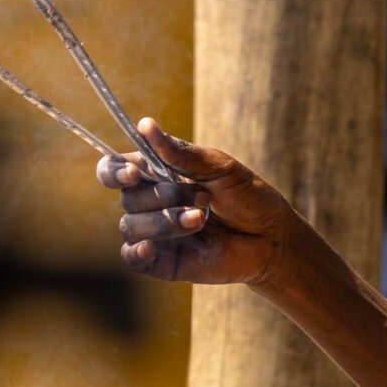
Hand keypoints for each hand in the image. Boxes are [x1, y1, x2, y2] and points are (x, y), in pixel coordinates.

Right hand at [97, 121, 294, 287]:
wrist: (271, 236)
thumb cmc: (247, 197)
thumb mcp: (218, 167)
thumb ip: (180, 152)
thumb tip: (144, 125)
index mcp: (158, 175)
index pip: (115, 169)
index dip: (115, 171)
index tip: (135, 172)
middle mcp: (151, 203)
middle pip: (128, 197)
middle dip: (164, 195)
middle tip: (203, 197)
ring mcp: (155, 233)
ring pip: (131, 226)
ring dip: (165, 221)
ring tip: (201, 219)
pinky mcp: (162, 261)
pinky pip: (132, 258)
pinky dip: (137, 252)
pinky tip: (152, 247)